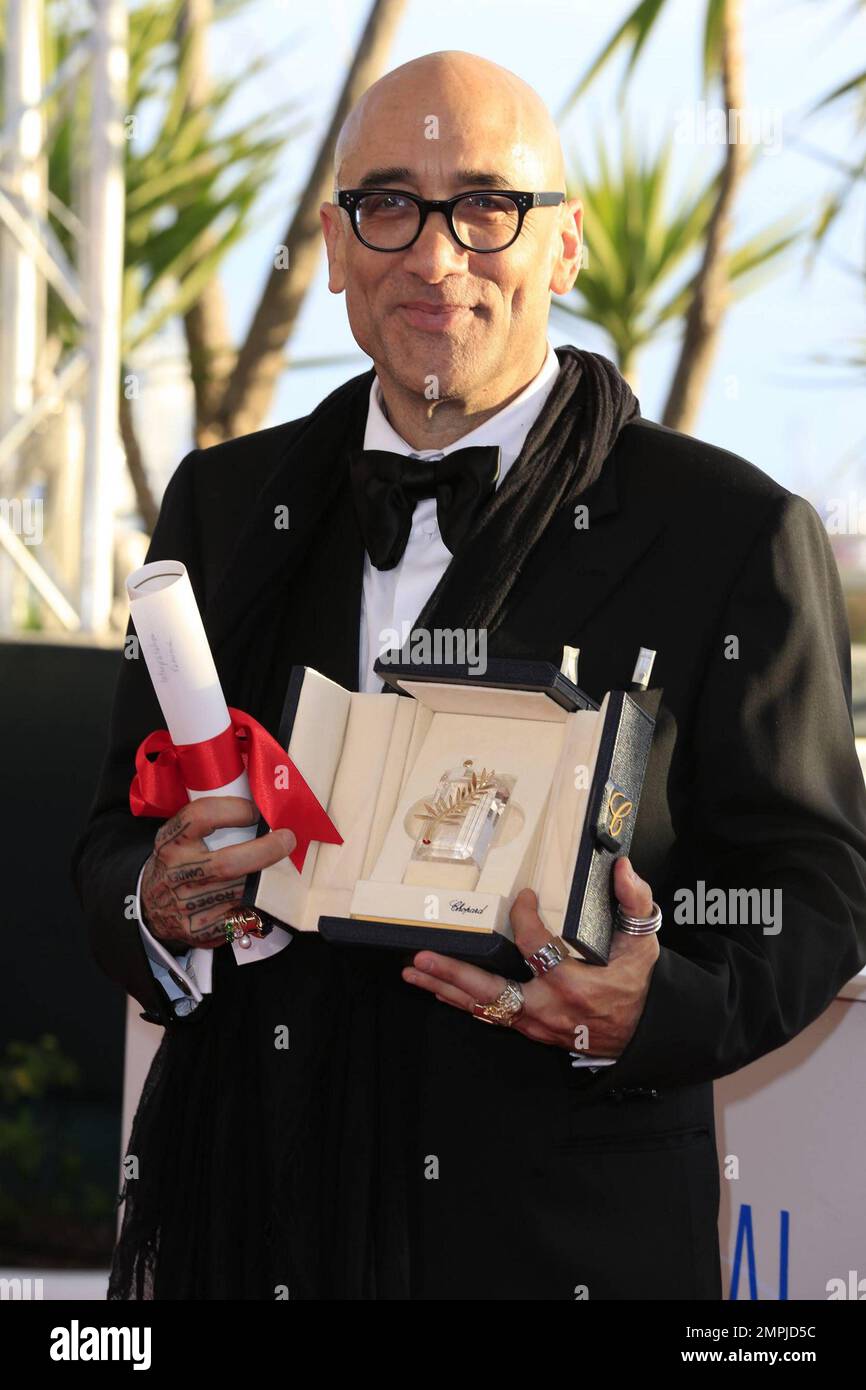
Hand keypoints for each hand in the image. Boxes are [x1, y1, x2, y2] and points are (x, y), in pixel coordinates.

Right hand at [140, 796, 295, 950]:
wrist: (150, 908)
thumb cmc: (177, 863)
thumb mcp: (178, 837)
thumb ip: (208, 822)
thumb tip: (260, 807)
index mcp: (171, 843)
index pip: (202, 817)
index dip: (235, 810)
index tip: (257, 810)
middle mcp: (177, 874)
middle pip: (228, 863)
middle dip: (266, 850)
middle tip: (287, 839)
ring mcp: (188, 906)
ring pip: (240, 892)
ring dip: (266, 878)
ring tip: (280, 865)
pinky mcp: (201, 930)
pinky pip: (241, 916)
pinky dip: (256, 905)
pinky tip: (262, 895)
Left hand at [401, 856, 658, 1056]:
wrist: (640, 1035)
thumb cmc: (636, 985)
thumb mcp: (643, 943)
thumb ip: (635, 902)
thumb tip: (623, 867)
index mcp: (573, 983)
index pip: (536, 946)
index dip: (525, 918)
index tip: (523, 897)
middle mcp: (547, 1007)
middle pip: (490, 990)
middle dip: (452, 972)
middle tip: (422, 955)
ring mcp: (535, 1023)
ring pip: (483, 1006)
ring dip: (445, 987)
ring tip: (412, 969)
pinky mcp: (529, 1029)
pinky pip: (490, 1015)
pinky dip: (462, 1002)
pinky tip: (437, 989)